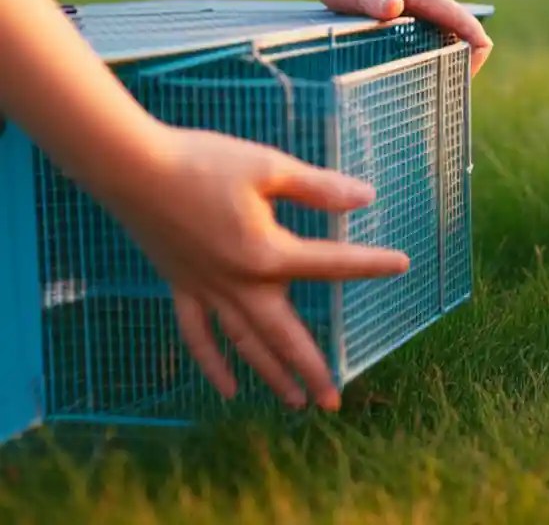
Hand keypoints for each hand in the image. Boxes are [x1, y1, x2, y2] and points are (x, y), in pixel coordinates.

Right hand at [100, 126, 409, 410]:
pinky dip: (214, 363)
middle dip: (312, 370)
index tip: (403, 264)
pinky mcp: (181, 286)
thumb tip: (366, 198)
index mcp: (267, 253)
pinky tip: (228, 389)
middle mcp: (239, 283)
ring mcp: (207, 290)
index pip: (332, 263)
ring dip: (272, 375)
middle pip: (285, 336)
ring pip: (246, 344)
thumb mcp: (269, 167)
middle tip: (335, 402)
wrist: (131, 165)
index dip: (370, 263)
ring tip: (297, 403)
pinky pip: (198, 336)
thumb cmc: (202, 161)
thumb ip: (319, 189)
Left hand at [309, 0, 494, 76]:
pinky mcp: (415, 20)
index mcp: (433, 0)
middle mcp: (436, 6)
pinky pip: (435, 43)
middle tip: (436, 96)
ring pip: (452, 43)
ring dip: (446, 66)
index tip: (456, 83)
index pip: (473, 31)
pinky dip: (431, 61)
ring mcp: (427, 13)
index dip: (475, 59)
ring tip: (424, 91)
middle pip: (467, 41)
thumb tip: (395, 6)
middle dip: (461, 68)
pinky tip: (410, 77)